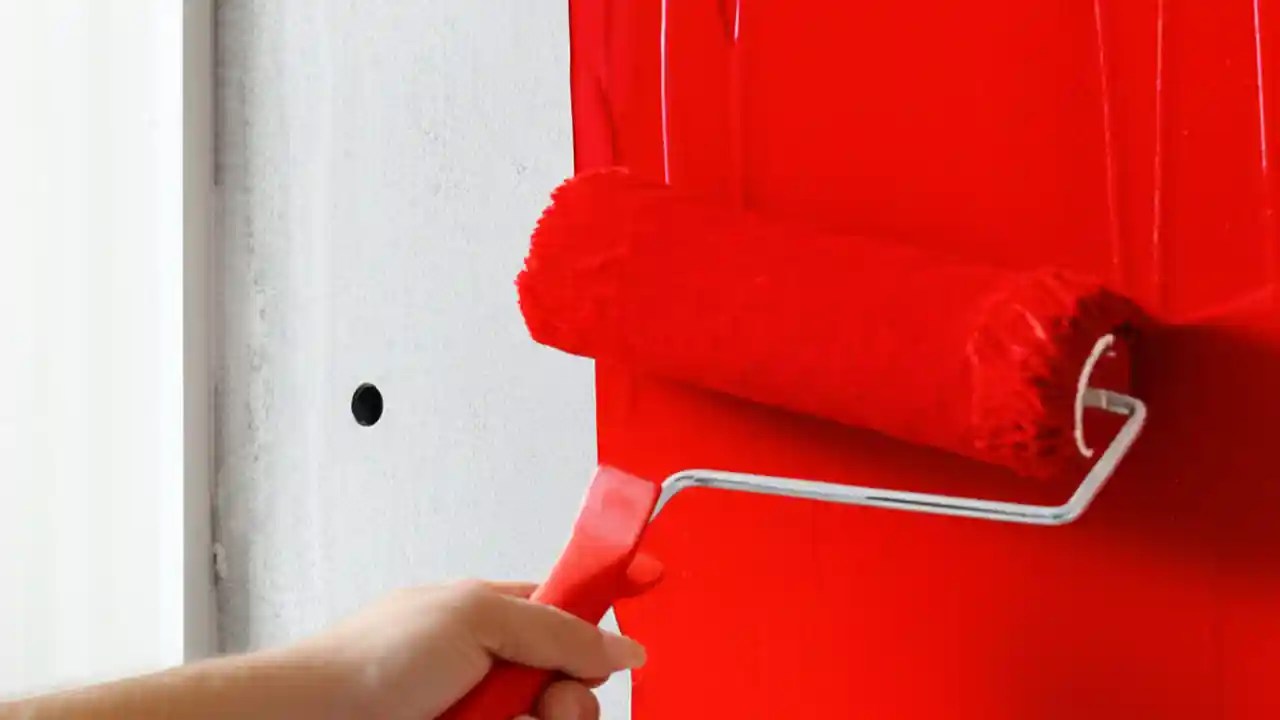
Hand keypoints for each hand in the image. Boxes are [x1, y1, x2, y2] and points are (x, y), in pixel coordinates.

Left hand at [288, 580, 646, 719]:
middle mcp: (497, 662)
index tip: (655, 578)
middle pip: (578, 677)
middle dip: (574, 691)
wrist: (316, 719)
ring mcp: (487, 710)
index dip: (613, 589)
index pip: (572, 599)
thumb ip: (555, 629)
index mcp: (497, 611)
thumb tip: (619, 643)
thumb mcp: (475, 619)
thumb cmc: (371, 658)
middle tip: (540, 698)